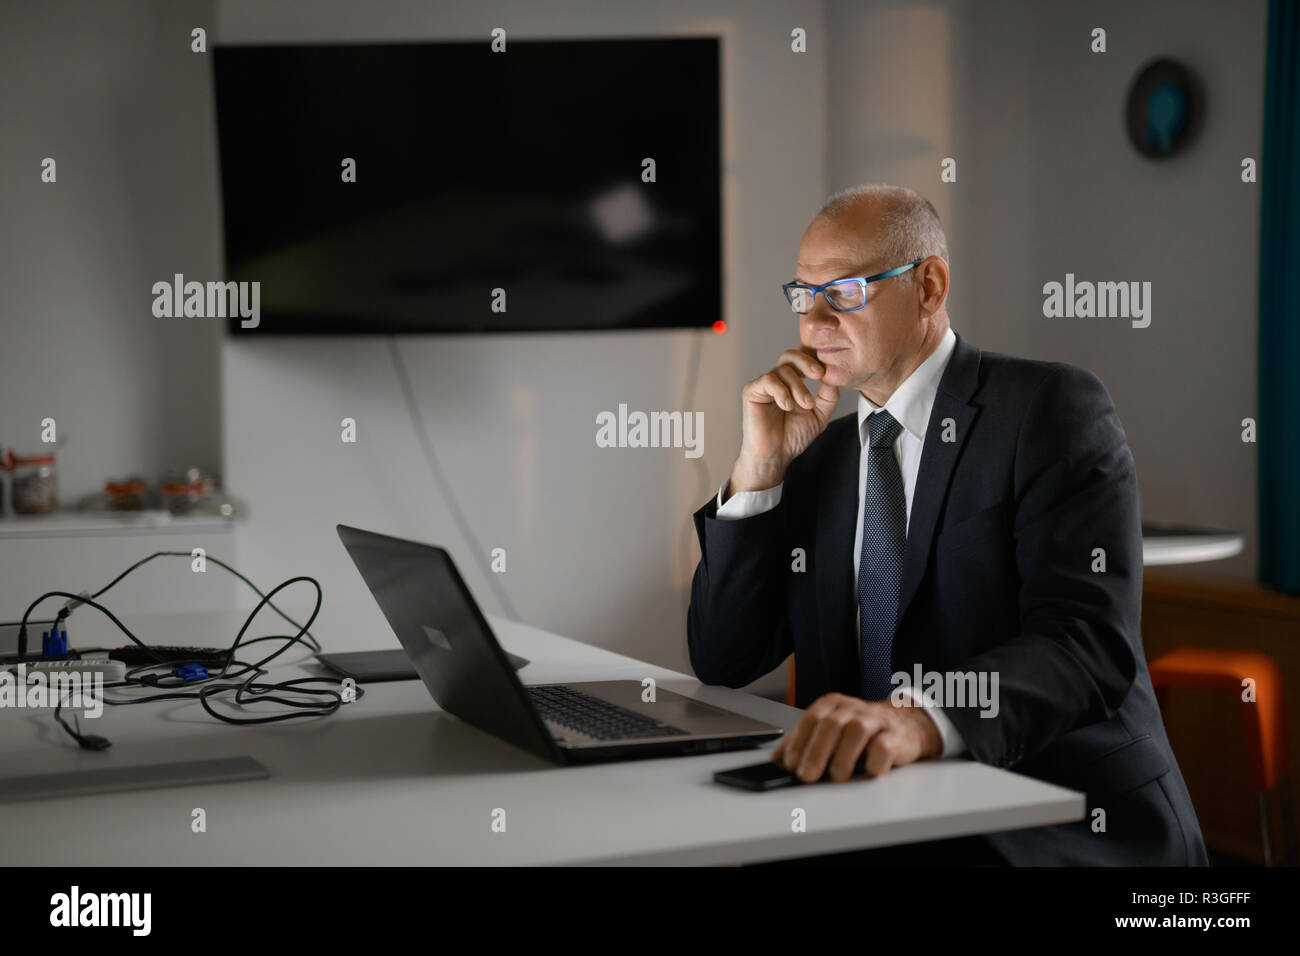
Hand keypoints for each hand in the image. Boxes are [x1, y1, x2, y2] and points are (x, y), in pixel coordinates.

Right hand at [728, 348, 839, 495]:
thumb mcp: (819, 415)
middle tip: (819, 374)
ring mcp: (764, 384)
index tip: (828, 370)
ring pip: (783, 369)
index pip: (803, 359)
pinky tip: (787, 405)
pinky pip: (768, 380)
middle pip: (791, 355)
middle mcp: (778, 380)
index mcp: (793, 382)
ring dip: (798, 386)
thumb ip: (828, 396)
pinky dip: (781, 391)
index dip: (815, 358)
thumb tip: (834, 376)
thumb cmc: (793, 437)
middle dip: (807, 362)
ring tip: (805, 405)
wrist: (775, 455)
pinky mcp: (752, 391)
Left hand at [770, 693, 943, 782]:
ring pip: (856, 731)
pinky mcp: (895, 736)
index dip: (799, 742)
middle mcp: (852, 708)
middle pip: (830, 725)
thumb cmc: (861, 731)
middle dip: (816, 752)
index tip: (791, 764)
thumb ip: (803, 742)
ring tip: (837, 777)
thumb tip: (776, 760)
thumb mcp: (829, 730)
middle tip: (808, 775)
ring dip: (843, 758)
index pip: (810, 719)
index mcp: (832, 705)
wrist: (904, 724)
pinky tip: (868, 771)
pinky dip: (874, 762)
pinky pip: (884, 746)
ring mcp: (875, 720)